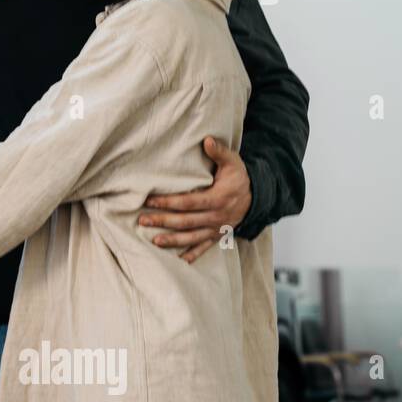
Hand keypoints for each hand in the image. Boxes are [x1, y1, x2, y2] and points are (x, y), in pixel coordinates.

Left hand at [139, 136, 251, 262]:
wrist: (258, 198)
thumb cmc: (239, 178)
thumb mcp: (233, 162)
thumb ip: (219, 152)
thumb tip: (207, 140)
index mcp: (218, 198)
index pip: (189, 202)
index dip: (169, 202)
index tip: (150, 200)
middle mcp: (217, 217)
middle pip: (186, 221)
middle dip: (164, 221)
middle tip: (143, 220)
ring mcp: (217, 229)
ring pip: (192, 237)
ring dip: (173, 240)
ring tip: (154, 241)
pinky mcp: (217, 237)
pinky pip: (203, 248)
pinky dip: (191, 255)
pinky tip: (178, 261)